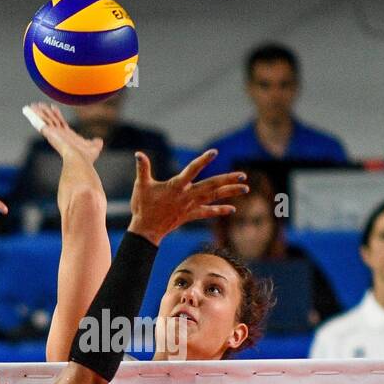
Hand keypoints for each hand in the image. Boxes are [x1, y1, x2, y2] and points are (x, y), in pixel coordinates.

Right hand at [27, 102, 103, 164]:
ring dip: (38, 112)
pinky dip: (34, 116)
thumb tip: (99, 141)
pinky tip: (28, 111)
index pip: (60, 123)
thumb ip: (95, 143)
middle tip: (38, 104)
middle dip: (45, 112)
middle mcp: (59, 134)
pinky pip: (40, 122)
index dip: (57, 114)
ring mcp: (54, 133)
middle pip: (51, 120)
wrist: (79, 161)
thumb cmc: (86, 158)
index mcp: (68, 135)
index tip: (53, 106)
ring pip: (45, 119)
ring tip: (31, 106)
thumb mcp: (93, 147)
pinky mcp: (49, 133)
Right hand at [127, 148, 248, 244]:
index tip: (214, 152)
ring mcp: (190, 206)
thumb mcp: (141, 185)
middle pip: (211, 186)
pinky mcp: (190, 215)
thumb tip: (138, 153)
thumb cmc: (143, 206)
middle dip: (227, 180)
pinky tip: (232, 209)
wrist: (146, 230)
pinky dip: (219, 210)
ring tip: (245, 188)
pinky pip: (208, 212)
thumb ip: (142, 168)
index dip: (203, 161)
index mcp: (176, 186)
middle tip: (243, 176)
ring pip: (213, 198)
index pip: (192, 170)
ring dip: (230, 193)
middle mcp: (187, 196)